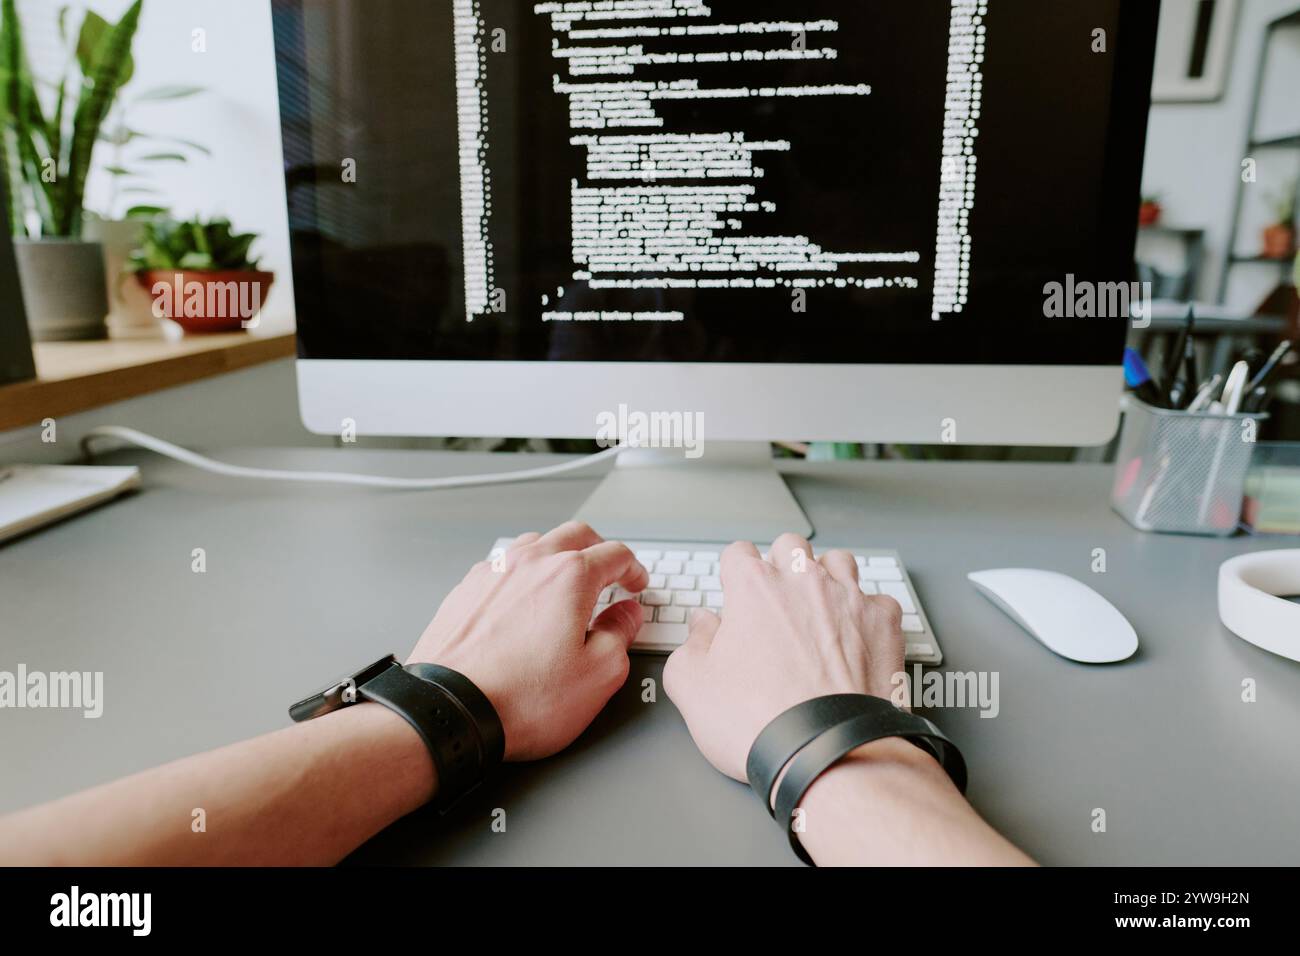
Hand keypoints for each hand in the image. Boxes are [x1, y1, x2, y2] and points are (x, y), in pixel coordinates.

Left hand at [406, 521, 647, 760]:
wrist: (449, 711)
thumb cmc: (520, 699)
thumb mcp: (599, 674)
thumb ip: (620, 634)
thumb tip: (626, 614)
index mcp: (569, 576)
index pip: (614, 555)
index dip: (633, 568)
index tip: (635, 582)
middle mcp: (530, 563)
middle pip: (575, 535)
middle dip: (598, 550)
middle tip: (609, 571)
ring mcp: (492, 572)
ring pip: (535, 543)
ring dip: (558, 554)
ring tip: (565, 580)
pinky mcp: (465, 590)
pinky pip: (501, 565)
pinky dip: (522, 572)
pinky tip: (523, 597)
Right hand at [663, 532, 905, 782]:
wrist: (826, 753)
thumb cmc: (761, 723)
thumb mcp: (692, 688)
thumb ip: (691, 645)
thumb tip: (701, 626)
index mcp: (754, 589)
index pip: (738, 553)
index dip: (733, 574)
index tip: (735, 594)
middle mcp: (804, 583)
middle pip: (791, 546)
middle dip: (781, 565)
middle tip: (776, 600)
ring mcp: (849, 599)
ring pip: (839, 560)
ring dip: (827, 577)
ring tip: (819, 609)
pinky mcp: (884, 624)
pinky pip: (879, 600)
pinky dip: (868, 613)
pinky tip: (858, 636)